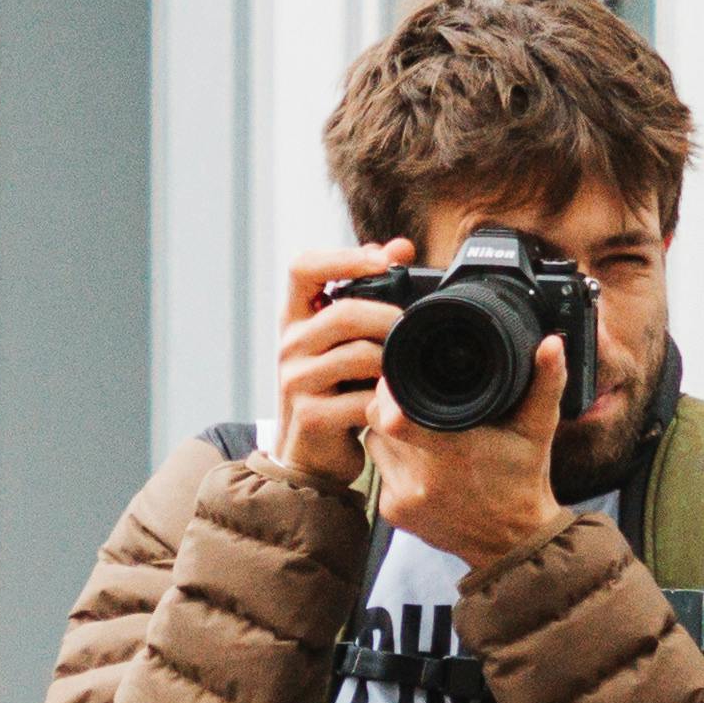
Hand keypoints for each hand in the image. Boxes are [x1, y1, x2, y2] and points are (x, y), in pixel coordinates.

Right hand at [266, 241, 416, 486]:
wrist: (312, 456)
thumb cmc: (336, 389)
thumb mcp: (344, 339)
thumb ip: (368, 295)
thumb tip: (400, 247)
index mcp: (296, 317)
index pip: (303, 267)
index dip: (344, 257)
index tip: (386, 259)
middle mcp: (289, 344)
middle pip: (341, 313)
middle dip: (388, 318)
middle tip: (414, 328)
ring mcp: (296, 382)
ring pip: (357, 355)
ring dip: (393, 361)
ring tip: (408, 368)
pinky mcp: (311, 417)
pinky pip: (362, 400)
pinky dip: (389, 400)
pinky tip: (398, 401)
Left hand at [357, 327, 568, 569]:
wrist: (512, 543)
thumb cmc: (524, 480)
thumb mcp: (538, 429)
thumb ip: (545, 383)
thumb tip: (551, 342)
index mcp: (452, 452)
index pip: (393, 415)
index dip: (390, 390)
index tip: (402, 378)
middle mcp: (421, 478)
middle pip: (377, 421)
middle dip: (390, 405)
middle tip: (414, 399)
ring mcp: (402, 498)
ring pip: (373, 444)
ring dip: (389, 434)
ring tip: (420, 432)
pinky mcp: (391, 513)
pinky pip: (378, 473)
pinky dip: (392, 463)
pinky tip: (419, 463)